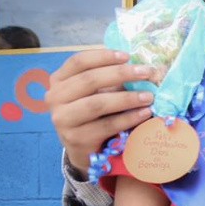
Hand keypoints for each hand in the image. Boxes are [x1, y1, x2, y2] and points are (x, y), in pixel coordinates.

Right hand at [47, 49, 155, 171]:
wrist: (84, 149)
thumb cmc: (94, 114)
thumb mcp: (97, 92)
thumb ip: (112, 79)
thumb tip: (143, 67)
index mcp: (59, 80)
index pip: (78, 61)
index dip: (103, 56)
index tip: (128, 56)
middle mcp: (55, 97)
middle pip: (89, 80)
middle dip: (121, 74)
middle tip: (147, 73)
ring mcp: (63, 119)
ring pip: (97, 104)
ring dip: (127, 98)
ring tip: (149, 96)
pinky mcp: (76, 138)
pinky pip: (106, 125)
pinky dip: (128, 118)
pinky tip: (145, 113)